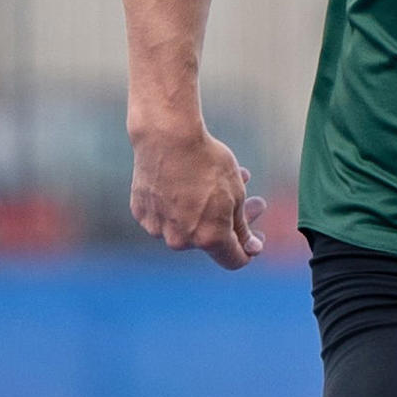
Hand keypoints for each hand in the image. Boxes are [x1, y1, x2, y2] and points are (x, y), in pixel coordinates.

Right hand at [130, 124, 264, 268]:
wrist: (167, 136)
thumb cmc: (207, 162)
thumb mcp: (235, 193)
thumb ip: (242, 226)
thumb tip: (252, 249)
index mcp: (209, 239)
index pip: (234, 260)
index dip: (248, 250)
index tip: (255, 236)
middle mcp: (181, 240)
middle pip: (211, 240)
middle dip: (232, 222)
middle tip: (250, 201)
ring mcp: (158, 228)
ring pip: (187, 226)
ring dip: (205, 210)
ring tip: (220, 181)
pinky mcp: (141, 213)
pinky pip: (164, 216)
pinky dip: (176, 204)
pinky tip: (184, 181)